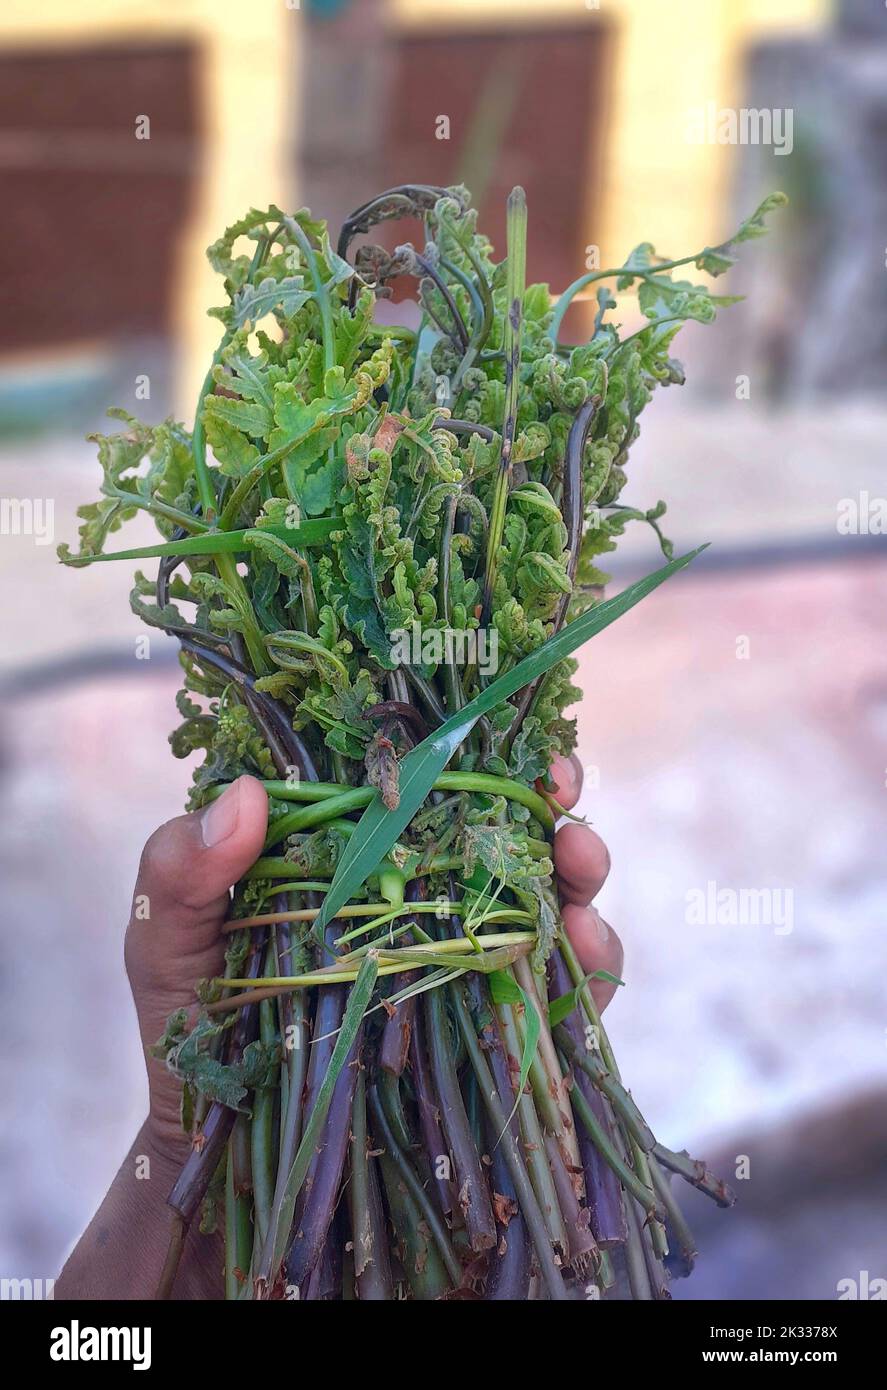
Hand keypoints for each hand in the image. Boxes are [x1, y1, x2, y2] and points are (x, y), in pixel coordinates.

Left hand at [125, 763, 622, 1156]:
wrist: (224, 1148)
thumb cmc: (196, 1023)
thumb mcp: (168, 937)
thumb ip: (184, 868)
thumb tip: (245, 795)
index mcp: (356, 849)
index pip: (421, 779)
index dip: (463, 744)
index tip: (492, 727)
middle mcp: (423, 889)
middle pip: (503, 826)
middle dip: (545, 796)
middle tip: (558, 784)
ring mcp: (468, 953)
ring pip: (549, 892)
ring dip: (579, 865)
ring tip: (580, 860)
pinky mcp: (502, 1022)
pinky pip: (565, 984)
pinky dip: (591, 957)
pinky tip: (584, 945)